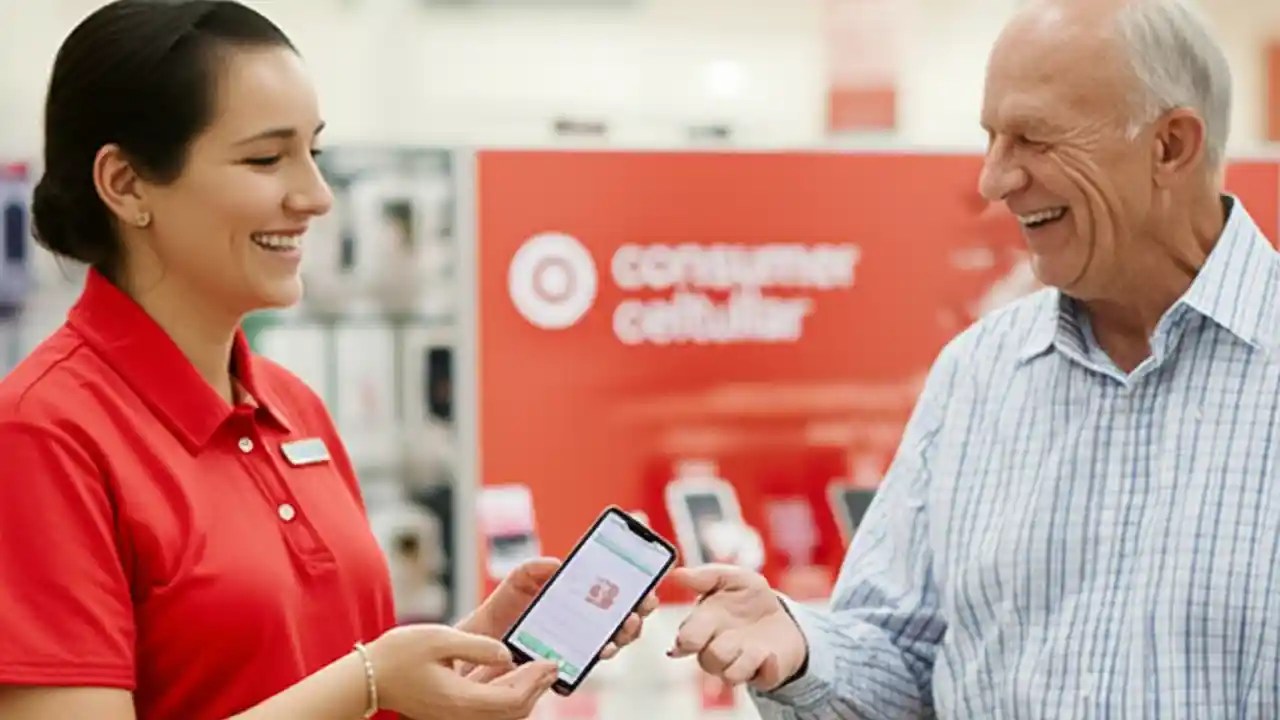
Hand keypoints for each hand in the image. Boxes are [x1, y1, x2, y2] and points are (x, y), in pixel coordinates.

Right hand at [368, 624, 557, 719]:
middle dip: (536, 688)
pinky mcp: (451, 713)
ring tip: (537, 668)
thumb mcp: (439, 639)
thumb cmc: (398, 656)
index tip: (552, 662)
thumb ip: (478, 646)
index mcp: (460, 701)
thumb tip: (508, 653)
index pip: (513, 699)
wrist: (366, 678)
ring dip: (522, 692)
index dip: (537, 681)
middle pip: (513, 711)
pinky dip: (505, 694)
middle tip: (552, 665)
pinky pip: (488, 710)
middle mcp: (461, 716)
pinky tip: (509, 673)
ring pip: (502, 714)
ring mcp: (456, 718)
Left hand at [459, 557, 657, 660]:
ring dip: (628, 629)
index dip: (634, 576)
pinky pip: (591, 662)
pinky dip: (603, 652)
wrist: (471, 653)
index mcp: (574, 600)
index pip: (611, 587)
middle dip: (641, 605)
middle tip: (646, 598)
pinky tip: (604, 645)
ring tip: (628, 620)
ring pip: (615, 639)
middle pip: (623, 613)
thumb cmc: (495, 620)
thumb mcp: (513, 587)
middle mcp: (582, 625)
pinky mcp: (565, 668)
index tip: (649, 567)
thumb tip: (556, 563)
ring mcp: (577, 646)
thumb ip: (531, 571)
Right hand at [667, 564, 807, 691]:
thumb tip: (676, 574)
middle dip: (720, 648)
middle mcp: (717, 650)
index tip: (693, 635)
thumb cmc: (749, 597)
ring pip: (730, 675)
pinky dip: (767, 667)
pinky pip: (762, 680)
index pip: (686, 640)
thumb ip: (706, 576)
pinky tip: (770, 654)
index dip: (687, 640)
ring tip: (756, 644)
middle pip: (707, 661)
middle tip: (733, 630)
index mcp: (704, 626)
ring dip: (743, 658)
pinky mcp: (763, 675)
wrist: (781, 615)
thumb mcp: (732, 578)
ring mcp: (740, 664)